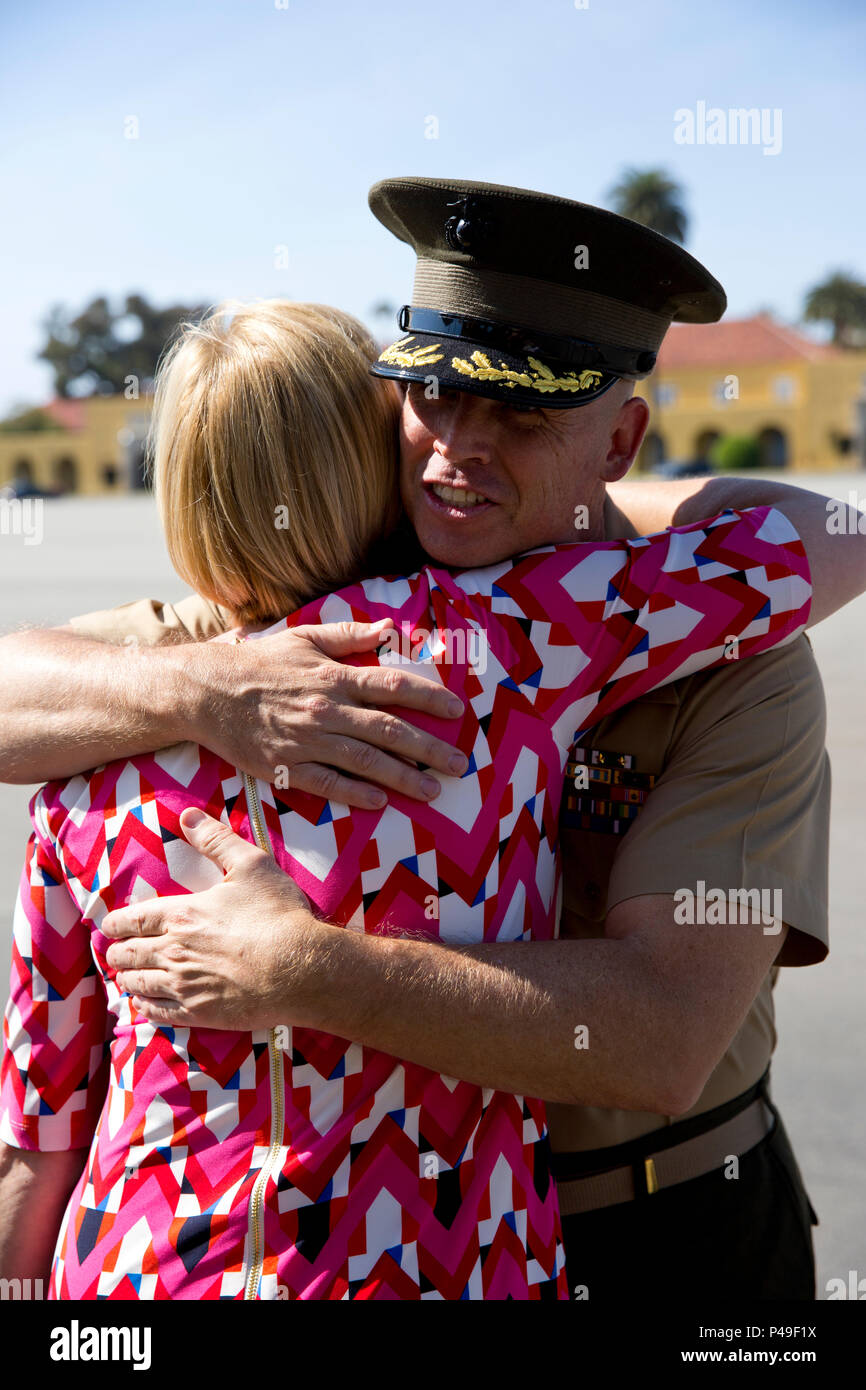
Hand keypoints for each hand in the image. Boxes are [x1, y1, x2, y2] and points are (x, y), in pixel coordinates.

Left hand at [102, 808, 321, 1029]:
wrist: (301, 969)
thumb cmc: (279, 915)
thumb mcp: (252, 865)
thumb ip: (216, 840)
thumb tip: (187, 815)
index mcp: (182, 915)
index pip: (134, 919)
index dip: (116, 923)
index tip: (109, 926)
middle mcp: (174, 950)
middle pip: (130, 953)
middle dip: (117, 952)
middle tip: (114, 953)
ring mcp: (184, 985)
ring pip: (138, 983)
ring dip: (126, 979)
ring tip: (123, 978)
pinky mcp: (198, 1013)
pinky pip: (158, 1012)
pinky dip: (143, 1007)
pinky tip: (142, 1005)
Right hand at [184, 619, 467, 808]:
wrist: (205, 691)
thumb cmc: (257, 663)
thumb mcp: (303, 638)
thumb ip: (348, 635)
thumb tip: (389, 627)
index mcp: (333, 677)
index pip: (392, 686)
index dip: (429, 699)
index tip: (456, 712)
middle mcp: (326, 710)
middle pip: (388, 730)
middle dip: (429, 749)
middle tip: (459, 764)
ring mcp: (306, 741)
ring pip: (365, 761)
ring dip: (403, 777)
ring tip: (433, 790)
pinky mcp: (284, 766)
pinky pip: (326, 783)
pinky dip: (355, 793)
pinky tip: (380, 801)